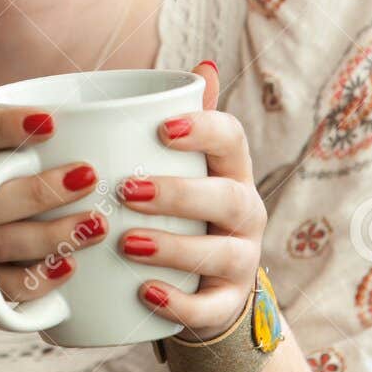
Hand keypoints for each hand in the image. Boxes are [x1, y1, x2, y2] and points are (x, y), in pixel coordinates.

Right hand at [0, 105, 110, 320]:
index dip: (4, 127)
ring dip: (51, 236)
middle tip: (88, 177)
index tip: (51, 122)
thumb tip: (105, 127)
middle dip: (40, 190)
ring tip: (96, 225)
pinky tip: (70, 266)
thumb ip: (26, 144)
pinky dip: (39, 279)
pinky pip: (5, 285)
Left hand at [114, 59, 266, 341]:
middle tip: (126, 190)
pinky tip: (145, 293)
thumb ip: (187, 119)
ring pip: (221, 253)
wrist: (204, 285)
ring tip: (128, 244)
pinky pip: (211, 307)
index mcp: (231, 170)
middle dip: (178, 193)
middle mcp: (245, 212)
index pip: (232, 140)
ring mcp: (241, 260)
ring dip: (174, 247)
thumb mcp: (186, 164)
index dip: (202, 131)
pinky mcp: (226, 303)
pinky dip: (179, 304)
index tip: (160, 129)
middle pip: (228, 197)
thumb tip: (203, 64)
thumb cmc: (185, 209)